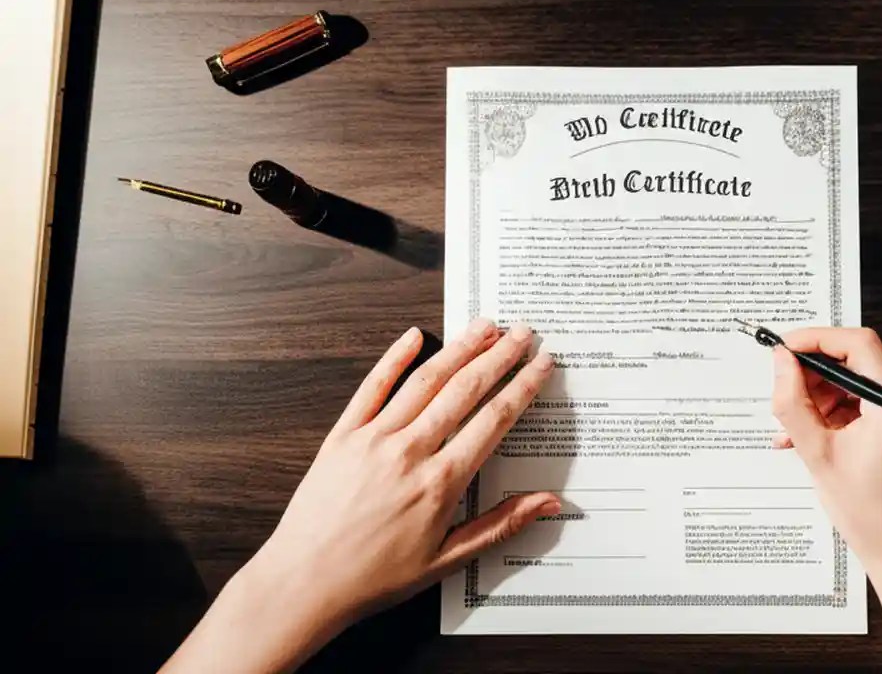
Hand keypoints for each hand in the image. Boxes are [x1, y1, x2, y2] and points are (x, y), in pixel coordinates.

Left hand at [163, 319, 558, 672]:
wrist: (304, 583)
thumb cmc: (374, 578)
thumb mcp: (447, 560)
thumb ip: (500, 525)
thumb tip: (548, 503)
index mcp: (441, 484)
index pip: (494, 421)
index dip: (522, 387)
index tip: (541, 365)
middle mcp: (410, 452)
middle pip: (465, 390)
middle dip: (499, 357)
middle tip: (523, 333)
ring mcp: (374, 439)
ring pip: (425, 380)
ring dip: (459, 349)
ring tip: (485, 326)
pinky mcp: (342, 436)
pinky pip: (373, 387)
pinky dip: (394, 358)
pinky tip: (414, 336)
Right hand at [771, 329, 881, 673]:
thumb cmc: (870, 514)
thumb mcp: (817, 455)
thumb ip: (793, 402)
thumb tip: (781, 363)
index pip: (859, 344)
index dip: (817, 339)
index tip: (786, 348)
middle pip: (862, 359)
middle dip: (818, 372)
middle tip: (787, 390)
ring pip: (866, 378)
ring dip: (828, 393)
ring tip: (798, 423)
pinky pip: (876, 399)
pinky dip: (845, 408)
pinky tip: (818, 431)